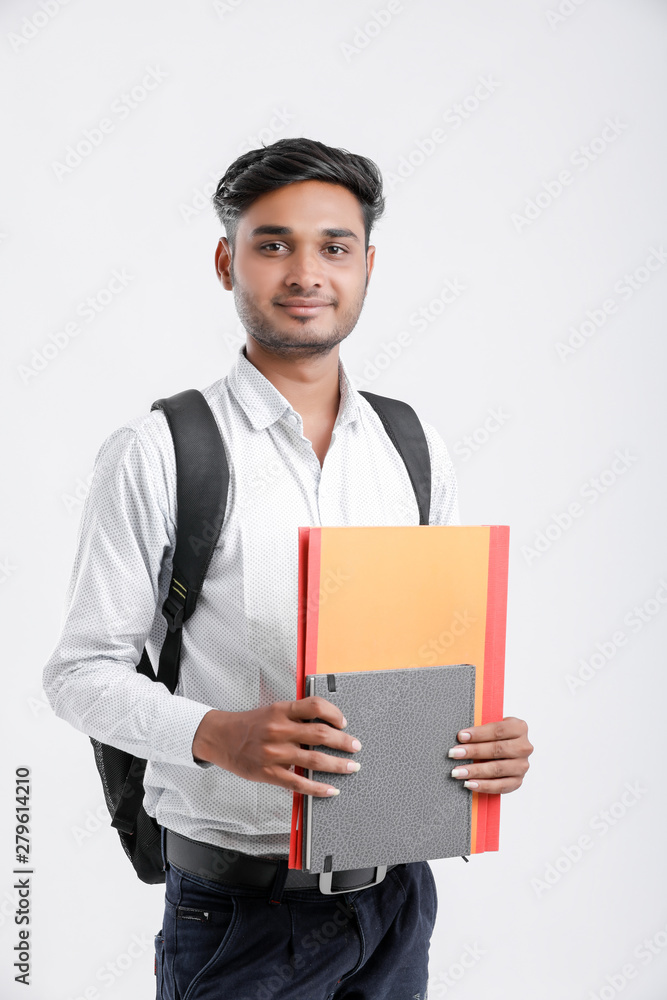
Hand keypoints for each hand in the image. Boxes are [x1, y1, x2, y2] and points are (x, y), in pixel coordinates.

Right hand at [191, 697, 361, 797]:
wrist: (220, 737)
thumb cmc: (248, 725)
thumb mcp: (272, 711)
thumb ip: (295, 716)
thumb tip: (324, 724)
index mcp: (281, 711)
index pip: (314, 706)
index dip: (334, 713)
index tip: (343, 722)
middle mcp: (279, 730)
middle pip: (320, 733)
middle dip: (343, 741)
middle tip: (356, 746)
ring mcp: (275, 753)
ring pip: (314, 759)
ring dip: (338, 765)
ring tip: (351, 767)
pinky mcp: (269, 773)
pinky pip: (299, 782)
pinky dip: (318, 788)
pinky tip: (330, 789)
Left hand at [448, 716, 532, 793]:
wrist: (509, 749)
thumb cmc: (496, 736)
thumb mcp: (492, 727)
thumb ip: (481, 729)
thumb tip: (461, 736)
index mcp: (519, 728)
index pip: (498, 730)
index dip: (478, 733)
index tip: (461, 736)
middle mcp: (524, 747)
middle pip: (497, 749)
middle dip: (473, 752)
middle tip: (454, 753)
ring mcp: (522, 766)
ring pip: (497, 769)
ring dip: (475, 771)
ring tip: (457, 771)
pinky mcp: (518, 781)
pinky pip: (500, 786)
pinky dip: (484, 786)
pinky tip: (469, 784)